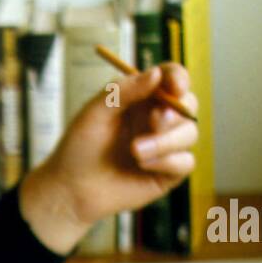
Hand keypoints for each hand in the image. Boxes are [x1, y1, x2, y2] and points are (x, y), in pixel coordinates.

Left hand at [18, 62, 198, 254]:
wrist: (71, 189)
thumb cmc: (79, 147)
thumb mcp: (95, 112)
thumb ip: (123, 90)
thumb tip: (157, 73)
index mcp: (142, 99)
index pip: (171, 79)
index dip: (178, 78)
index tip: (175, 86)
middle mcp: (157, 119)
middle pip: (188, 104)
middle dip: (176, 111)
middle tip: (156, 120)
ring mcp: (165, 146)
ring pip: (190, 133)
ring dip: (165, 141)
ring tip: (135, 151)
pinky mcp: (168, 173)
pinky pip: (186, 162)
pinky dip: (168, 162)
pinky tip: (143, 166)